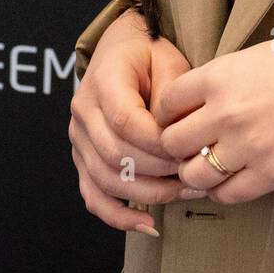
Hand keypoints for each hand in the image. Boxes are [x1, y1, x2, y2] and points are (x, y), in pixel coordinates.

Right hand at [69, 8, 192, 233]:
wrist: (122, 48)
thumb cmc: (150, 54)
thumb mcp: (169, 61)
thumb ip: (172, 98)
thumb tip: (180, 139)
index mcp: (104, 81)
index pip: (126, 121)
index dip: (158, 143)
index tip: (188, 151)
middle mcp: (83, 112)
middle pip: (116, 154)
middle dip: (159, 170)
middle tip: (195, 174)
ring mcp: (79, 138)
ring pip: (106, 179)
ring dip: (146, 193)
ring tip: (182, 193)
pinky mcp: (82, 158)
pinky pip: (93, 195)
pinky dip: (118, 215)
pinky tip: (146, 224)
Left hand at [153, 28, 273, 203]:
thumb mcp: (258, 54)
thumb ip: (225, 78)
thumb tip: (201, 99)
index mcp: (220, 76)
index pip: (166, 104)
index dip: (168, 113)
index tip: (179, 117)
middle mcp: (226, 113)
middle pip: (172, 143)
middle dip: (177, 145)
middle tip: (191, 145)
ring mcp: (248, 147)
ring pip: (194, 176)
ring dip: (197, 172)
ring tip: (212, 164)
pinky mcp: (271, 173)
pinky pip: (228, 194)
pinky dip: (224, 189)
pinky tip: (234, 177)